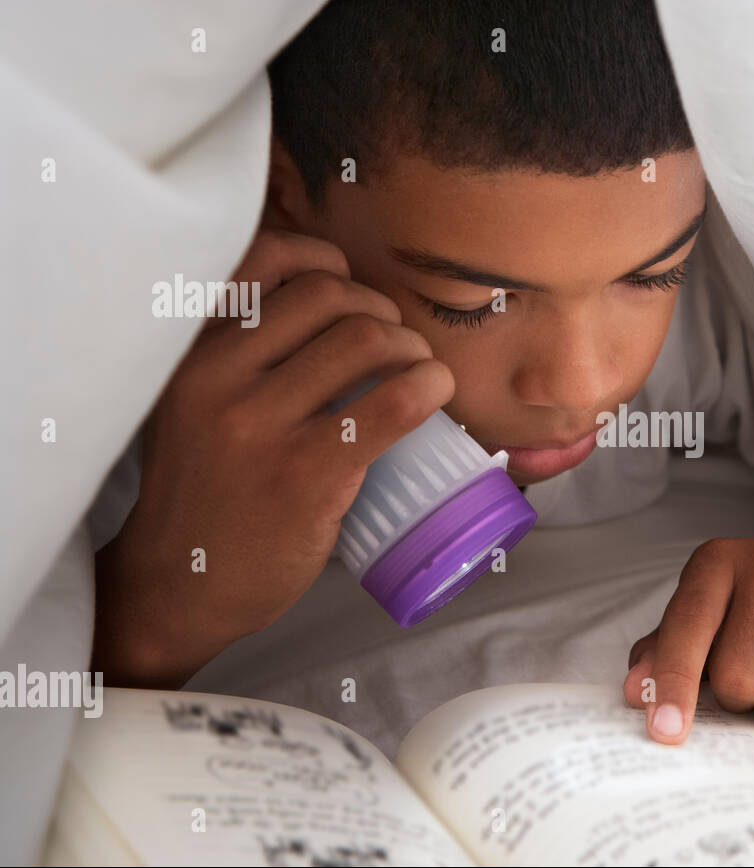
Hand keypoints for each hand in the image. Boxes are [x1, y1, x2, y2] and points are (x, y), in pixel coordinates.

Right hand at [93, 229, 452, 686]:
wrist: (180, 586)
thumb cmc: (206, 490)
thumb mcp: (194, 403)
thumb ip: (237, 352)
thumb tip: (334, 304)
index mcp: (190, 351)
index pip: (267, 258)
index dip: (326, 262)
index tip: (352, 291)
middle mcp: (217, 376)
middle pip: (330, 296)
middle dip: (381, 312)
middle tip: (396, 348)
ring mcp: (260, 425)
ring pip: (366, 339)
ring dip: (412, 348)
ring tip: (418, 373)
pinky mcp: (307, 473)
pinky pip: (392, 403)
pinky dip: (429, 385)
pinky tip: (435, 393)